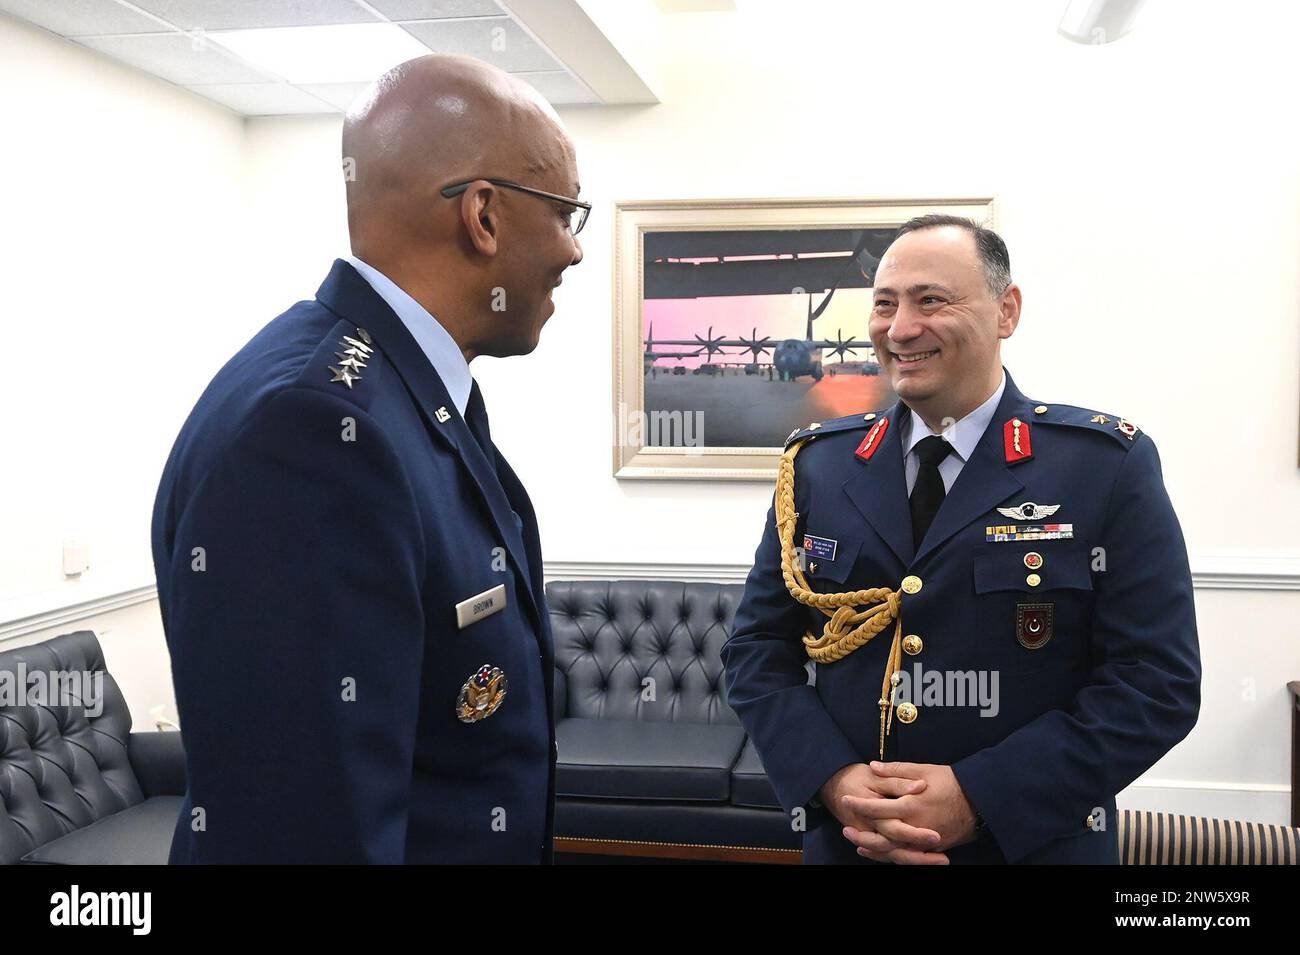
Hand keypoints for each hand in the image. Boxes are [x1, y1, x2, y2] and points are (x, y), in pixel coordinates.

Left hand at [839, 761, 978, 862]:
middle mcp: (915, 826)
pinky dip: (893, 855)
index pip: (877, 807)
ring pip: (893, 851)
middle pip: (881, 836)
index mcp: (911, 805)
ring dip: (874, 849)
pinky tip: (882, 852)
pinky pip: (909, 855)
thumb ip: (896, 770)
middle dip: (861, 834)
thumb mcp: (924, 770)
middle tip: (845, 829)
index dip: (859, 804)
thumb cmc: (952, 782)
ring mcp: (925, 840)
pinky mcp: (933, 847)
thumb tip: (873, 766)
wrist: (981, 801)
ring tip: (858, 845)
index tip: (845, 799)